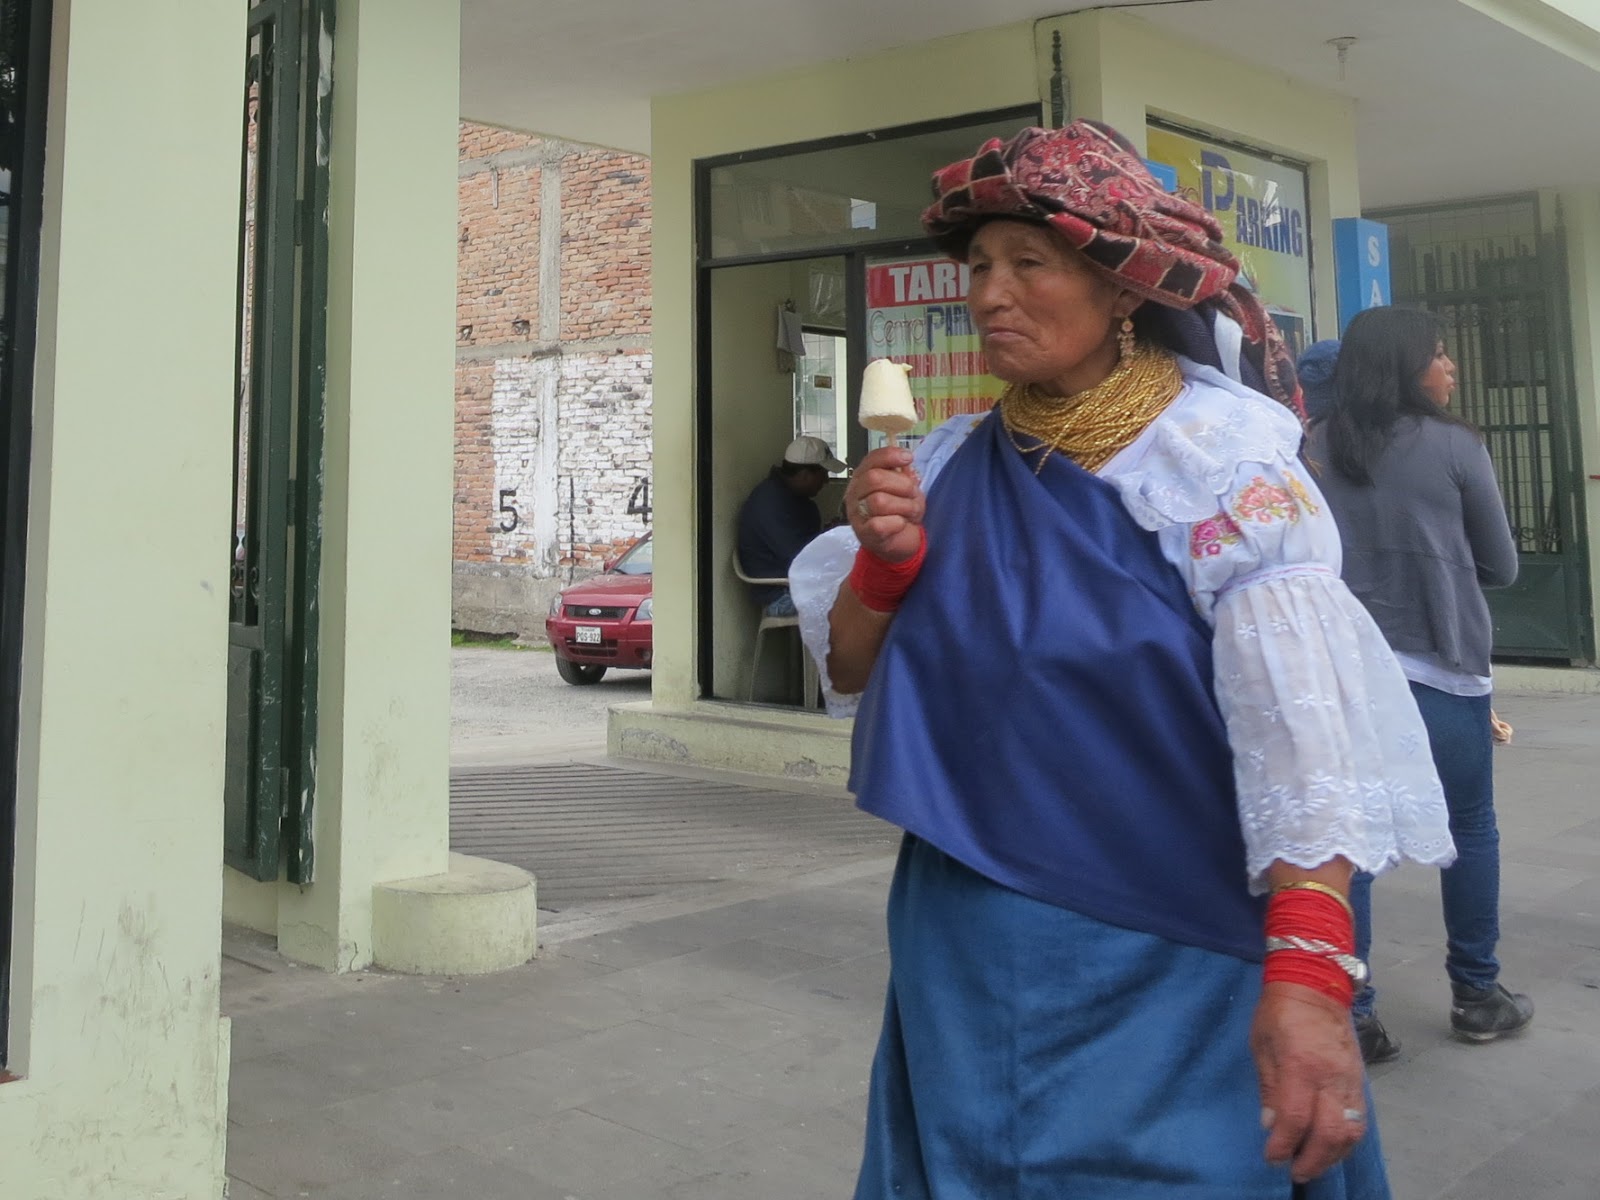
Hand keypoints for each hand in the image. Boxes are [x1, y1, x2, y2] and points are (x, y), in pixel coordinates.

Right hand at [844, 447, 924, 562]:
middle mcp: (855, 492)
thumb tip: (906, 462)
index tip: (908, 458)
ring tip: (911, 513)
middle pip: (875, 478)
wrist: (899, 544)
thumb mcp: (905, 489)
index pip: (872, 459)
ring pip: (879, 501)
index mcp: (863, 476)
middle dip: (902, 486)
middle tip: (913, 495)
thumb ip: (903, 474)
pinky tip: (901, 524)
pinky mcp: (864, 534)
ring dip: (903, 506)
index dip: (890, 455)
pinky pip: (880, 524)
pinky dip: (896, 523)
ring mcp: (857, 513)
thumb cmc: (900, 513)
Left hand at [1251, 982, 1366, 1184]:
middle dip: (1313, 1159)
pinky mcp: (1360, 1079)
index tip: (1272, 1158)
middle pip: (1330, 1132)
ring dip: (1333, 1154)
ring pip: (1352, 1130)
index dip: (1283, 1144)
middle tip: (1295, 1171)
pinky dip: (1346, 1138)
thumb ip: (1268, 1087)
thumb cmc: (1279, 1011)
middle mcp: (1331, 1076)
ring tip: (1313, 1163)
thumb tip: (1270, 1126)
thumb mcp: (1261, 1045)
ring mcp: (1350, 1079)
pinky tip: (1330, 1145)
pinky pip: (1360, 1118)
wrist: (1315, 983)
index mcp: (1301, 1065)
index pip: (1295, 1118)